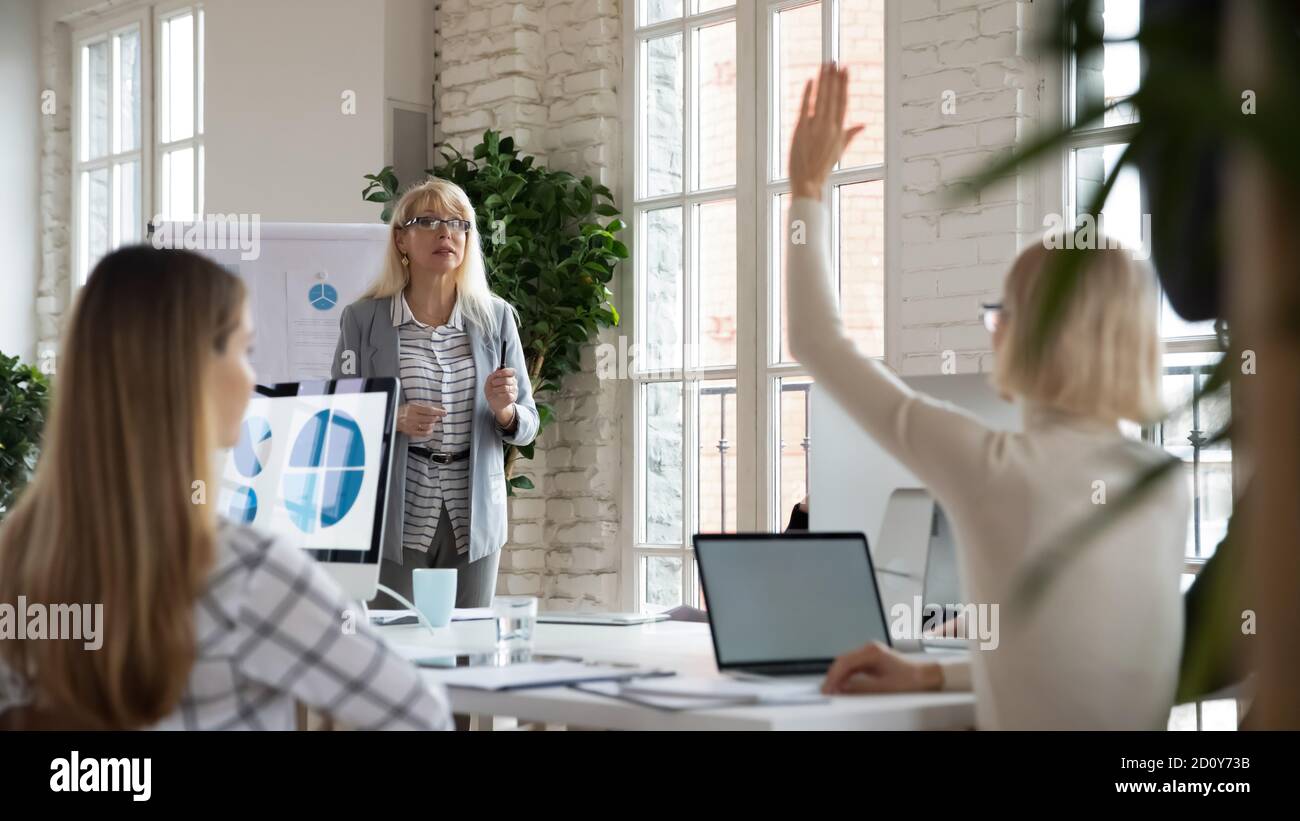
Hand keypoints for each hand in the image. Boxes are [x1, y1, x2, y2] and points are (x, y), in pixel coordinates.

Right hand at [396, 402, 445, 437]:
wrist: (393, 419)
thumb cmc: (405, 411)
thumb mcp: (414, 405)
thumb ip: (425, 406)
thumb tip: (440, 407)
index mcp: (413, 408)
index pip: (429, 410)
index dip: (438, 411)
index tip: (444, 412)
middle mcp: (412, 417)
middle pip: (430, 418)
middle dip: (436, 417)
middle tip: (437, 416)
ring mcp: (412, 425)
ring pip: (428, 426)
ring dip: (432, 424)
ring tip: (432, 421)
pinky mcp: (411, 432)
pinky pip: (424, 433)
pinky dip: (429, 431)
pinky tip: (429, 428)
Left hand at [485, 367, 517, 423]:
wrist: (493, 402)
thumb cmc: (492, 390)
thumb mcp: (490, 380)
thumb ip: (494, 374)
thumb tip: (499, 368)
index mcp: (509, 376)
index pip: (512, 371)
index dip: (505, 372)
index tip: (498, 374)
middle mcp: (513, 382)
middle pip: (507, 379)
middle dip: (497, 381)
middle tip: (493, 383)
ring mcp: (514, 390)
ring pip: (506, 388)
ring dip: (497, 389)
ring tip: (494, 390)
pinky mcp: (513, 397)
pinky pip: (507, 395)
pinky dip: (500, 395)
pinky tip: (499, 395)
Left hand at [788, 62, 863, 200]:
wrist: (808, 182)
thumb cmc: (822, 167)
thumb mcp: (839, 150)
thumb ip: (850, 134)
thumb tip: (862, 125)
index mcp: (839, 130)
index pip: (843, 102)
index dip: (844, 84)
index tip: (845, 70)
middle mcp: (829, 127)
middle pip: (833, 97)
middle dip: (834, 77)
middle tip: (834, 60)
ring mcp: (814, 128)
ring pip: (821, 99)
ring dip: (823, 80)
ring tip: (825, 65)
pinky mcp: (800, 130)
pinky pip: (805, 107)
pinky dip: (808, 93)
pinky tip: (810, 80)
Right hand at [821, 641, 942, 694]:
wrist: (924, 676)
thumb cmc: (909, 680)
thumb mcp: (883, 687)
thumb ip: (860, 687)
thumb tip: (842, 688)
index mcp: (871, 652)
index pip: (845, 662)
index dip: (833, 677)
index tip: (827, 689)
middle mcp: (868, 649)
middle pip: (843, 661)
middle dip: (833, 677)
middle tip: (826, 691)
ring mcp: (869, 654)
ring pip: (846, 664)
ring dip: (839, 677)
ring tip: (832, 691)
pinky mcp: (870, 660)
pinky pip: (853, 667)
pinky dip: (846, 677)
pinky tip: (843, 687)